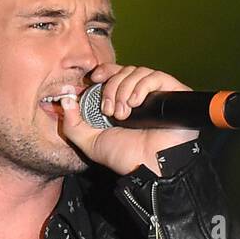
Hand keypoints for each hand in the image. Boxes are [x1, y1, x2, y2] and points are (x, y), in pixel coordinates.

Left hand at [54, 63, 200, 175]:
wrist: (150, 167)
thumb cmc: (126, 158)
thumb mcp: (90, 142)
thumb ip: (72, 124)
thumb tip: (65, 99)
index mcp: (123, 103)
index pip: (115, 74)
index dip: (105, 71)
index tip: (94, 78)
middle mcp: (140, 97)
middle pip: (124, 71)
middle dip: (111, 88)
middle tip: (109, 111)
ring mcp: (157, 95)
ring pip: (138, 72)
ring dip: (124, 90)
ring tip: (123, 114)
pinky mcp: (173, 94)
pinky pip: (156, 77)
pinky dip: (141, 86)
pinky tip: (136, 104)